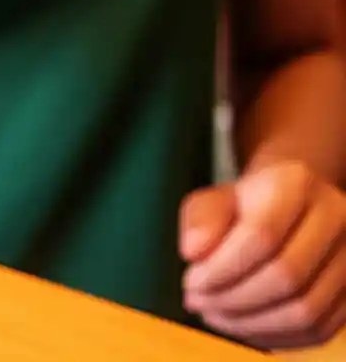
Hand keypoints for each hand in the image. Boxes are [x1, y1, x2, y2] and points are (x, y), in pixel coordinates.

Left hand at [180, 161, 345, 349]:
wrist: (287, 210)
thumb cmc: (242, 207)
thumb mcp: (212, 202)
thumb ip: (199, 221)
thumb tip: (193, 252)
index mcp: (297, 184)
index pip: (262, 235)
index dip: (221, 268)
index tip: (190, 281)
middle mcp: (337, 217)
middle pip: (287, 276)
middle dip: (233, 298)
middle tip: (197, 302)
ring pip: (306, 310)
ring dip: (251, 322)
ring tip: (214, 315)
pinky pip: (319, 330)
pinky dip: (274, 336)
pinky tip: (240, 326)